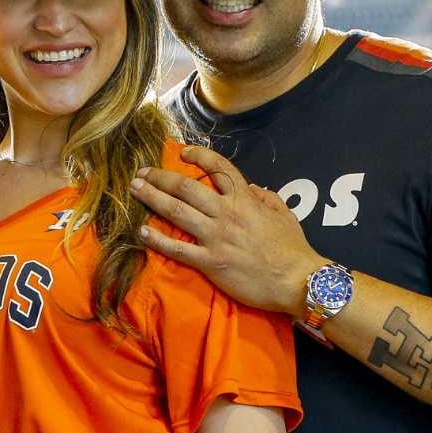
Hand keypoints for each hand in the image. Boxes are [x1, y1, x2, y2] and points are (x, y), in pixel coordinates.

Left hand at [130, 145, 317, 315]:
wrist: (297, 280)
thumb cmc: (292, 248)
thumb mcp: (284, 213)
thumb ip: (265, 197)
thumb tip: (250, 187)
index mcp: (245, 199)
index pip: (219, 168)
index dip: (199, 156)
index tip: (182, 152)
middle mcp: (226, 213)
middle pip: (186, 188)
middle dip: (161, 177)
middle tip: (142, 172)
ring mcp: (216, 237)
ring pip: (177, 212)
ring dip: (152, 198)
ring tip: (134, 189)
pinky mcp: (210, 262)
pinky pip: (178, 249)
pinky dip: (157, 240)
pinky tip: (141, 232)